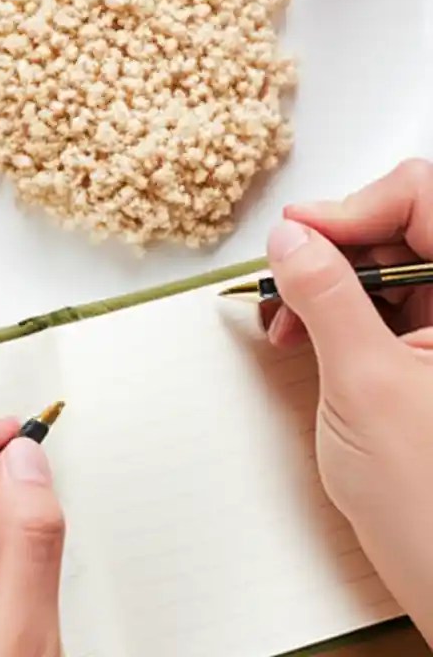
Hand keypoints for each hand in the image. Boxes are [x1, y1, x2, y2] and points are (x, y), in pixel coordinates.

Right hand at [263, 158, 432, 641]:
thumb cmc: (431, 504)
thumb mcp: (363, 383)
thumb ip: (326, 298)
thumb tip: (294, 239)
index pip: (427, 198)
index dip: (357, 208)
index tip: (300, 236)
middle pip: (407, 225)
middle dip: (335, 247)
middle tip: (285, 283)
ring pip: (390, 263)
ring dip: (328, 283)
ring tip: (287, 321)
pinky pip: (386, 304)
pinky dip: (337, 312)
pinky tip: (304, 335)